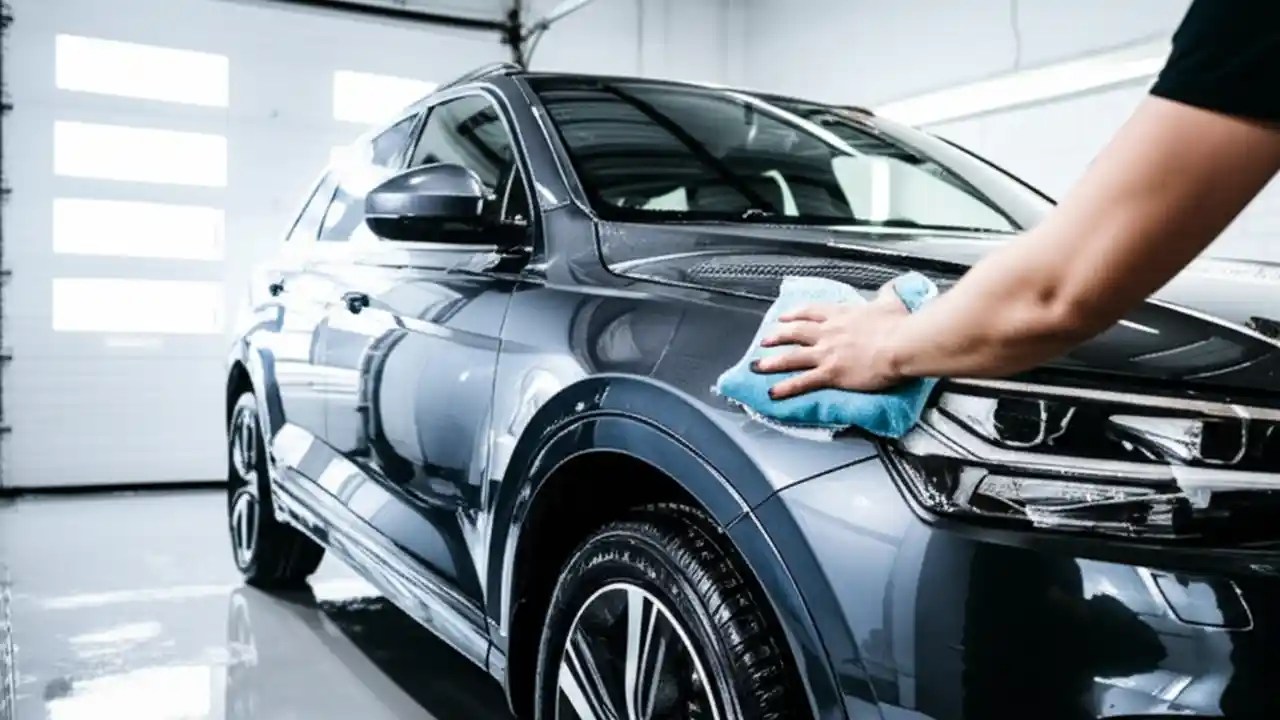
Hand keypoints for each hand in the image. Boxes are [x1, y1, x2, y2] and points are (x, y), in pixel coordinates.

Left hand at [754, 283, 909, 397]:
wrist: (901, 343)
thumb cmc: (899, 325)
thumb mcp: (891, 303)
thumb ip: (887, 294)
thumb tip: (891, 287)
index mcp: (841, 314)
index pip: (811, 312)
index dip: (795, 314)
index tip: (784, 316)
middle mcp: (828, 332)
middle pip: (795, 332)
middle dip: (777, 336)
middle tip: (764, 341)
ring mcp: (826, 352)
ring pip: (792, 356)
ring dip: (772, 362)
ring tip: (757, 367)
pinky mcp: (830, 372)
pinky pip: (802, 381)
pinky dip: (786, 387)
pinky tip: (772, 393)